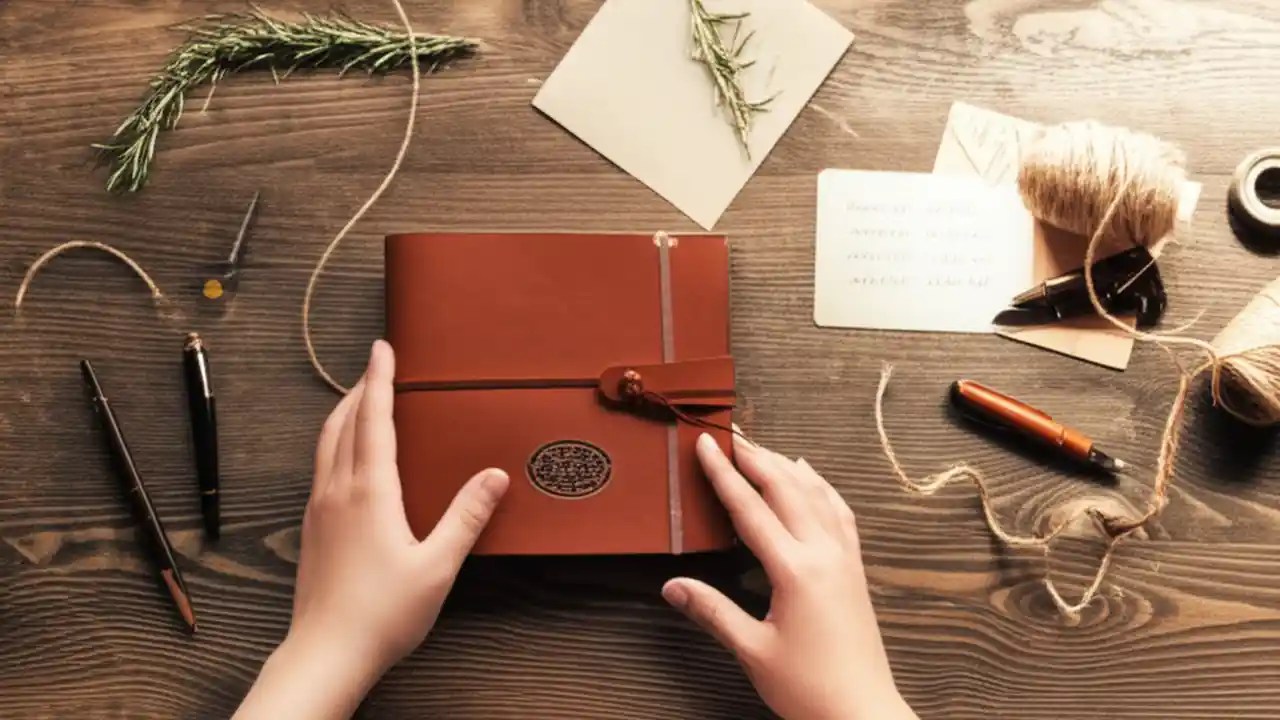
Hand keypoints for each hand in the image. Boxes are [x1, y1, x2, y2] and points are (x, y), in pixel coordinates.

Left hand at [235, 341, 509, 719]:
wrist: (325, 654)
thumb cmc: (383, 614)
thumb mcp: (438, 566)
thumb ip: (466, 516)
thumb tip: (494, 476)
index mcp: (369, 492)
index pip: (373, 419)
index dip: (380, 379)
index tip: (383, 347)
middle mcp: (337, 491)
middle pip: (342, 422)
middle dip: (360, 388)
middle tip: (376, 364)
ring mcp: (318, 510)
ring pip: (325, 444)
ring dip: (343, 413)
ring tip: (360, 399)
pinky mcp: (310, 530)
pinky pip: (321, 468)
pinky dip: (334, 443)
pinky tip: (347, 458)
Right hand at [662, 434, 914, 719]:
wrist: (862, 713)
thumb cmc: (809, 688)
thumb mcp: (752, 651)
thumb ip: (712, 611)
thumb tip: (672, 585)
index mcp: (796, 571)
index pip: (751, 509)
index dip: (724, 474)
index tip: (706, 444)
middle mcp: (824, 554)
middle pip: (786, 488)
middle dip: (755, 456)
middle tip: (729, 432)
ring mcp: (844, 559)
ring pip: (815, 493)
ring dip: (785, 465)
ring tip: (760, 446)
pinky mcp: (855, 570)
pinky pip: (839, 512)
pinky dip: (820, 486)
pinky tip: (810, 476)